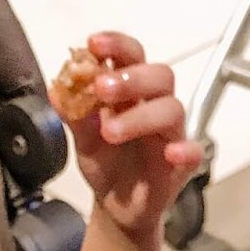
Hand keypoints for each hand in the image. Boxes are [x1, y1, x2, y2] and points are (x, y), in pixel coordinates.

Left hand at [68, 33, 203, 244]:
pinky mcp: (181, 164)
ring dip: (140, 116)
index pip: (131, 56)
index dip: (116, 45)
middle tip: (100, 88)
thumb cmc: (107, 164)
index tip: (94, 44)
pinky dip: (185, 150)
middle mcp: (154, 105)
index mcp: (131, 92)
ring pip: (172, 109)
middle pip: (159, 75)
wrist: (116, 206)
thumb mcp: (83, 139)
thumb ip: (74, 114)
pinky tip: (170, 153)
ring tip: (110, 131)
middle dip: (131, 77)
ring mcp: (170, 134)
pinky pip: (193, 151)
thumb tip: (56, 91)